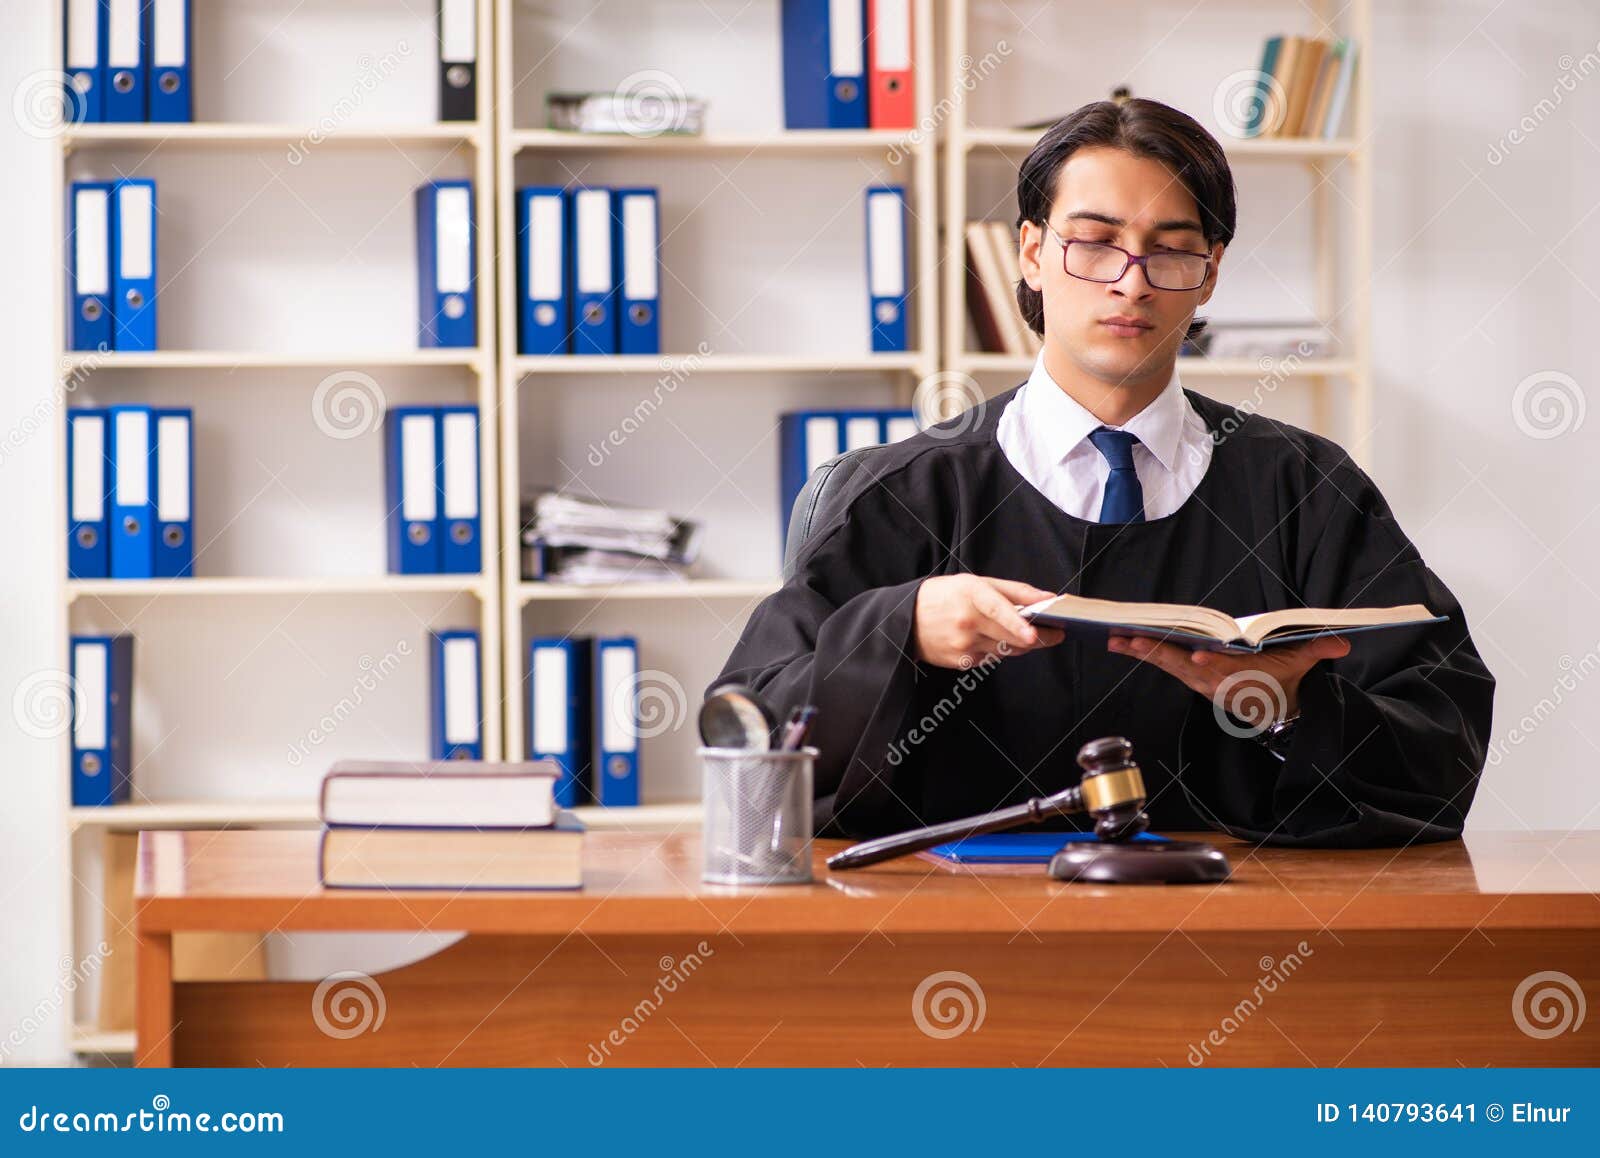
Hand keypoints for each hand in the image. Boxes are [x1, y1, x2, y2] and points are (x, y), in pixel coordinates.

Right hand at [913, 575, 1066, 669]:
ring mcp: (963, 645)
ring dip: (1021, 643)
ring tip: (1026, 633)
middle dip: (1039, 637)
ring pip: (1007, 650)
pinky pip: (993, 658)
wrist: (906, 619)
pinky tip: (992, 639)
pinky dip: (1000, 650)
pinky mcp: (962, 662)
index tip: (1035, 633)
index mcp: (970, 595)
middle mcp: (966, 621)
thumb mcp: (976, 582)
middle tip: (1057, 633)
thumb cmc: (944, 596)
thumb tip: (1047, 597)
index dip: (1017, 624)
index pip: (997, 610)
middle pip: (1011, 636)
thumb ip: (1014, 590)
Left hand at [1106, 633, 1351, 726]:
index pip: (1227, 669)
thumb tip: (1343, 643)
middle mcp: (1216, 679)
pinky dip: (1143, 652)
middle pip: (1185, 664)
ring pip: (1168, 663)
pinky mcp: (1190, 676)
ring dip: (1142, 651)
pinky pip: (1163, 663)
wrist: (1271, 708)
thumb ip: (1318, 650)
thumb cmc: (1282, 678)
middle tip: (1132, 639)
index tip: (1198, 658)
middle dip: (1158, 652)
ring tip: (1116, 638)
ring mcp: (1200, 679)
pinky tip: (1122, 642)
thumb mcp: (1302, 665)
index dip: (1213, 664)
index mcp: (1242, 674)